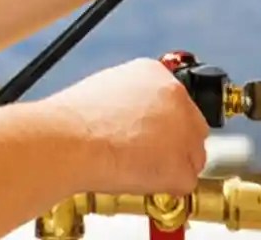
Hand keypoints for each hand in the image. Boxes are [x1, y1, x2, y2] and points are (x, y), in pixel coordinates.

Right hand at [46, 58, 209, 195]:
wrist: (68, 141)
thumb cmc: (74, 119)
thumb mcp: (105, 88)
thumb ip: (133, 99)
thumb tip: (136, 116)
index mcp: (155, 74)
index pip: (176, 102)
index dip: (160, 123)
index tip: (145, 132)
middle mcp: (176, 97)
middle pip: (192, 128)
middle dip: (173, 145)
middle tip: (144, 154)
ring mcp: (184, 131)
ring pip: (192, 157)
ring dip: (170, 167)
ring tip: (134, 167)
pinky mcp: (182, 165)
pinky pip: (182, 183)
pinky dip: (163, 187)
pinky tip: (136, 178)